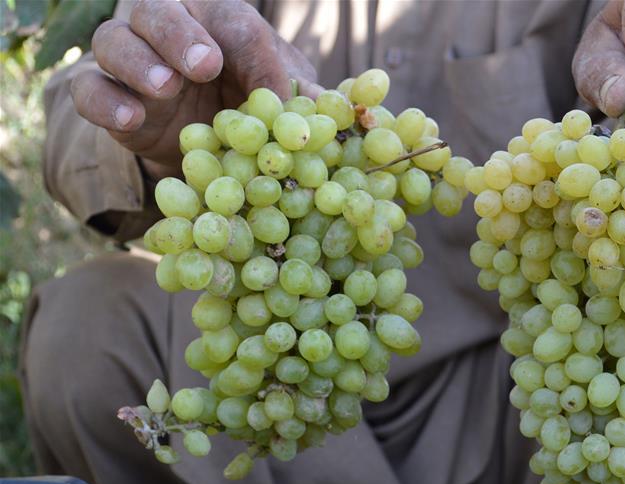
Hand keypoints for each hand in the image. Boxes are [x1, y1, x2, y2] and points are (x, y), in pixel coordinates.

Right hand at [72, 0, 320, 179]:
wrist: (209, 143)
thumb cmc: (254, 107)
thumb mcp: (287, 103)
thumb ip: (312, 103)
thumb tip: (349, 112)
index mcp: (221, 23)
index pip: (231, 20)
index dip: (244, 46)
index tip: (257, 81)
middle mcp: (168, 29)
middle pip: (158, 11)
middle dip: (180, 35)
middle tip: (204, 66)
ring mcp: (131, 62)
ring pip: (114, 42)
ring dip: (138, 63)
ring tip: (166, 90)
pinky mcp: (107, 98)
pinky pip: (88, 90)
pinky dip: (105, 102)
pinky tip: (130, 119)